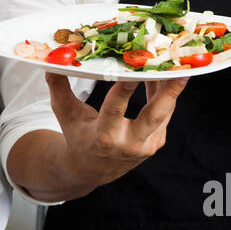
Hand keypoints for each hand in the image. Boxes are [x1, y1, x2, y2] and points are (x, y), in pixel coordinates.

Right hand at [46, 71, 187, 188]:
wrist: (91, 169)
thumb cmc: (77, 135)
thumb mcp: (64, 113)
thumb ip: (58, 87)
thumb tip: (50, 61)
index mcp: (104, 136)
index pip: (116, 109)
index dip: (126, 88)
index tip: (136, 69)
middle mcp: (129, 143)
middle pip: (155, 115)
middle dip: (169, 92)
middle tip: (180, 70)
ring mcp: (146, 145)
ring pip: (164, 112)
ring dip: (171, 88)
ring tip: (176, 63)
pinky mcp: (156, 143)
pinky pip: (164, 114)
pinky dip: (164, 94)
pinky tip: (164, 74)